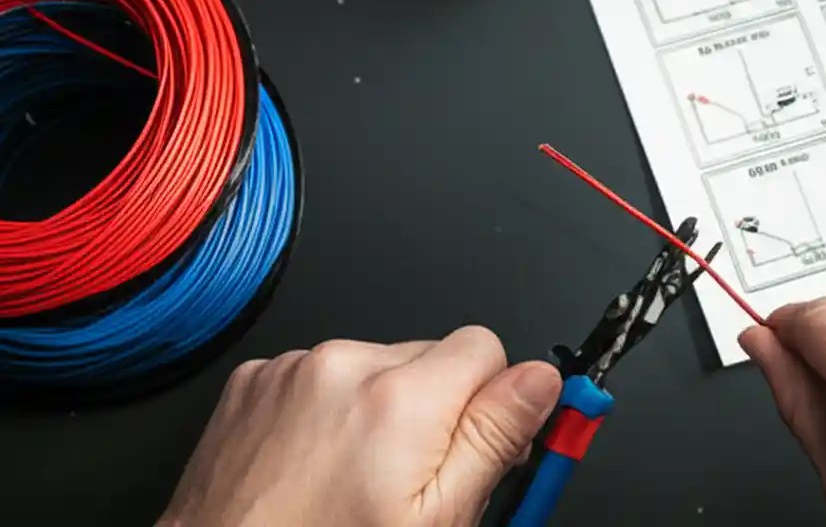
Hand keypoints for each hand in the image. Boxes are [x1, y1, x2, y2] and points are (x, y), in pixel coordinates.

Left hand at [160, 327, 562, 526]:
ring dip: (380, 409)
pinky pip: (322, 374)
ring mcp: (293, 368)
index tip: (477, 445)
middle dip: (436, 409)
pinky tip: (315, 466)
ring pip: (376, 366)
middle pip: (431, 356)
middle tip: (410, 481)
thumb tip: (540, 379)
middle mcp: (345, 364)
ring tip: (353, 479)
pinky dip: (329, 411)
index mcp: (401, 398)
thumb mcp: (437, 521)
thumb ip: (494, 438)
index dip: (491, 401)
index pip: (485, 346)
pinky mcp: (256, 379)